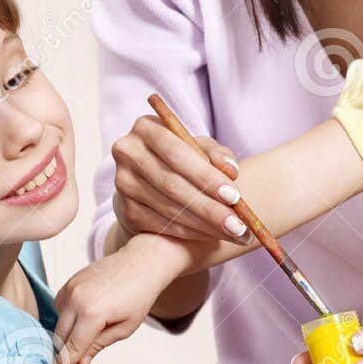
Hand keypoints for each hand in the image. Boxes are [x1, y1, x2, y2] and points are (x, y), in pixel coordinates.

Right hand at [52, 236, 190, 363]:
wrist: (140, 263)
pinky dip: (68, 315)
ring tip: (90, 330)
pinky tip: (85, 314)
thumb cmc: (138, 296)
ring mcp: (70, 288)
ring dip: (67, 332)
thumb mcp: (125, 328)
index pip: (72, 347)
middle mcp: (76, 299)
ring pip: (58, 321)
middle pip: (60, 336)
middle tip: (71, 362)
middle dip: (64, 351)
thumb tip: (81, 363)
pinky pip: (60, 306)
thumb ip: (99, 345)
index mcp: (92, 313)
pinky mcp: (69, 282)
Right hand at [111, 116, 253, 244]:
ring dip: (205, 225)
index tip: (235, 196)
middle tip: (239, 225)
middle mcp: (127, 153)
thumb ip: (216, 154)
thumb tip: (231, 169)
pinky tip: (213, 235)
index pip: (176, 153)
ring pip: (168, 209)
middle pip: (172, 184)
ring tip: (234, 233)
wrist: (149, 179)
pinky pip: (162, 226)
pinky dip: (191, 233)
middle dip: (210, 208)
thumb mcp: (199, 147)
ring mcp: (123, 183)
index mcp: (145, 128)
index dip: (206, 176)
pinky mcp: (126, 210)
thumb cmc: (181, 158)